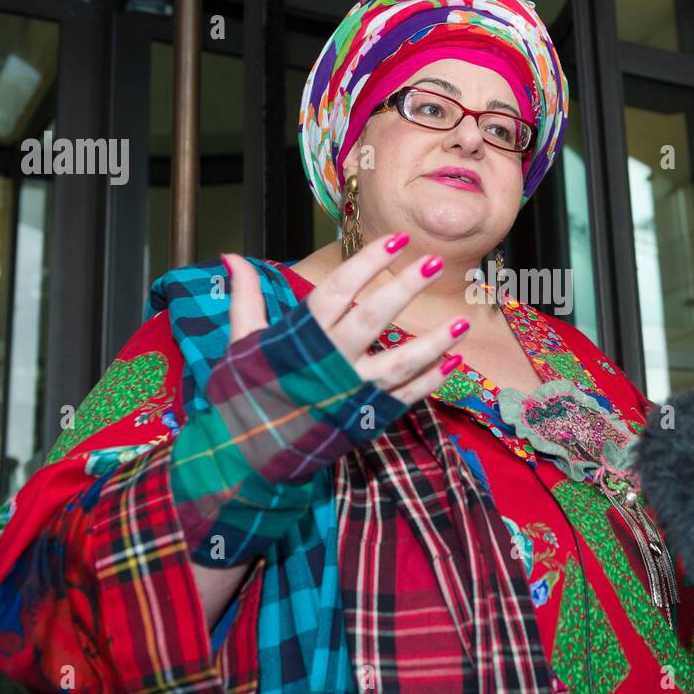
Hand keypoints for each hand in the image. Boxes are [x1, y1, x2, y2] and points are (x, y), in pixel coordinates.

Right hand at [220, 232, 466, 407]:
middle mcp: (330, 362)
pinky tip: (453, 363)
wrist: (249, 455)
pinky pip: (403, 398)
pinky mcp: (365, 417)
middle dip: (405, 290)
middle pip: (373, 319)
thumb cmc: (248, 392)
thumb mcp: (242, 342)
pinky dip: (429, 383)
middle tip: (435, 262)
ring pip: (398, 364)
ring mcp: (351, 392)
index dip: (368, 262)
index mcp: (301, 337)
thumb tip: (231, 256)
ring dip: (433, 344)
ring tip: (463, 323)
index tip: (398, 239)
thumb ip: (246, 298)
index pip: (338, 289)